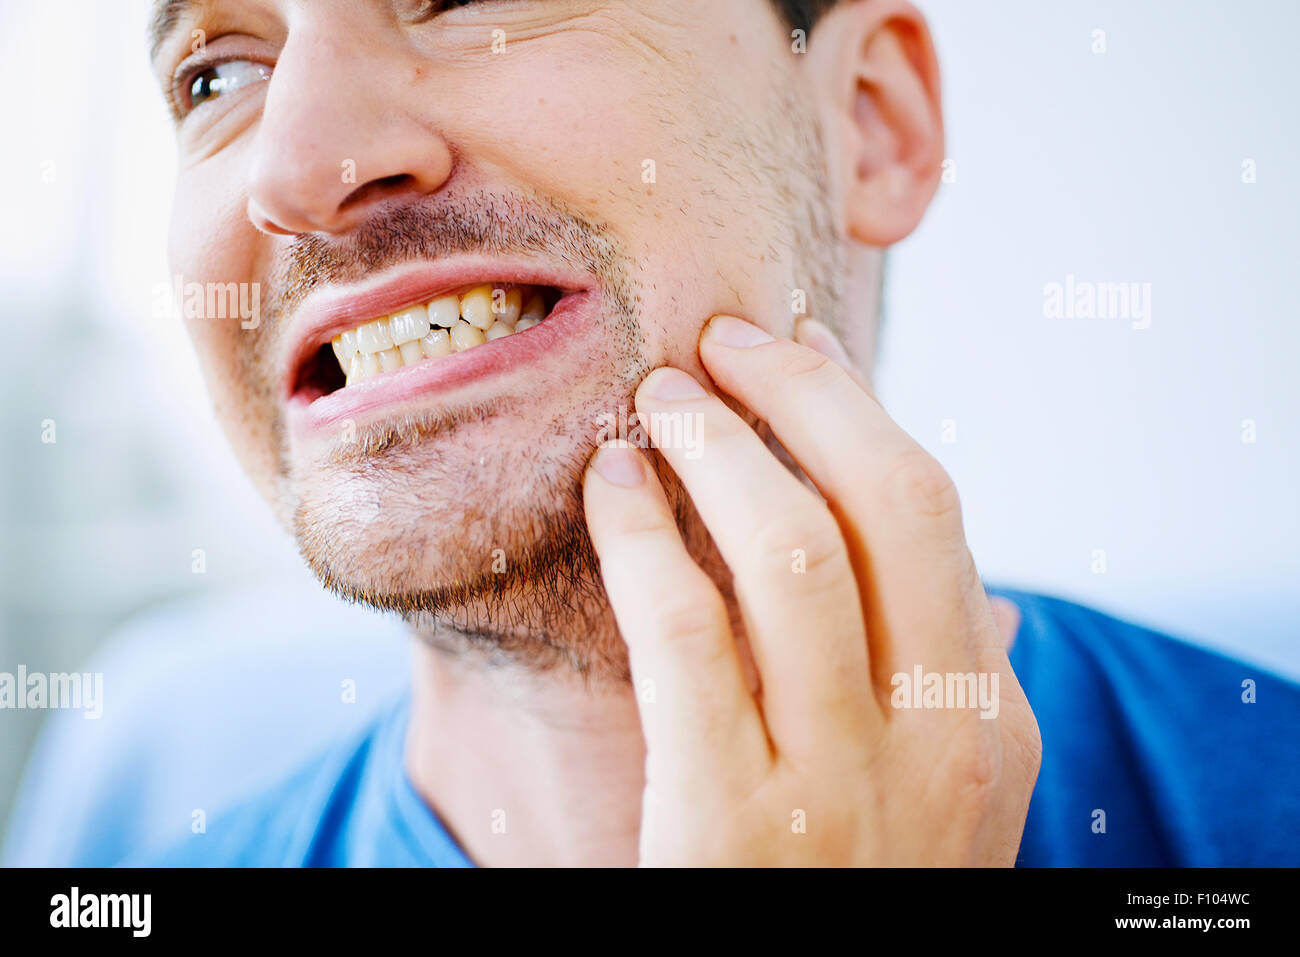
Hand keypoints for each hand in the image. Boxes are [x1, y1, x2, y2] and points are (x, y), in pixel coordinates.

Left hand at [582, 315, 1040, 865]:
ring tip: (664, 393)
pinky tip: (610, 487)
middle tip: (728, 336)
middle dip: (808, 396)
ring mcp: (839, 789)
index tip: (797, 348)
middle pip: (892, 506)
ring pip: (794, 554)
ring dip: (722, 447)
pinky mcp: (727, 825)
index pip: (934, 522)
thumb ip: (954, 699)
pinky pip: (685, 635)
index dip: (858, 415)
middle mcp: (938, 746)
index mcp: (989, 728)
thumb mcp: (937, 808)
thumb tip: (981, 595)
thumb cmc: (852, 890)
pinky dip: (645, 537)